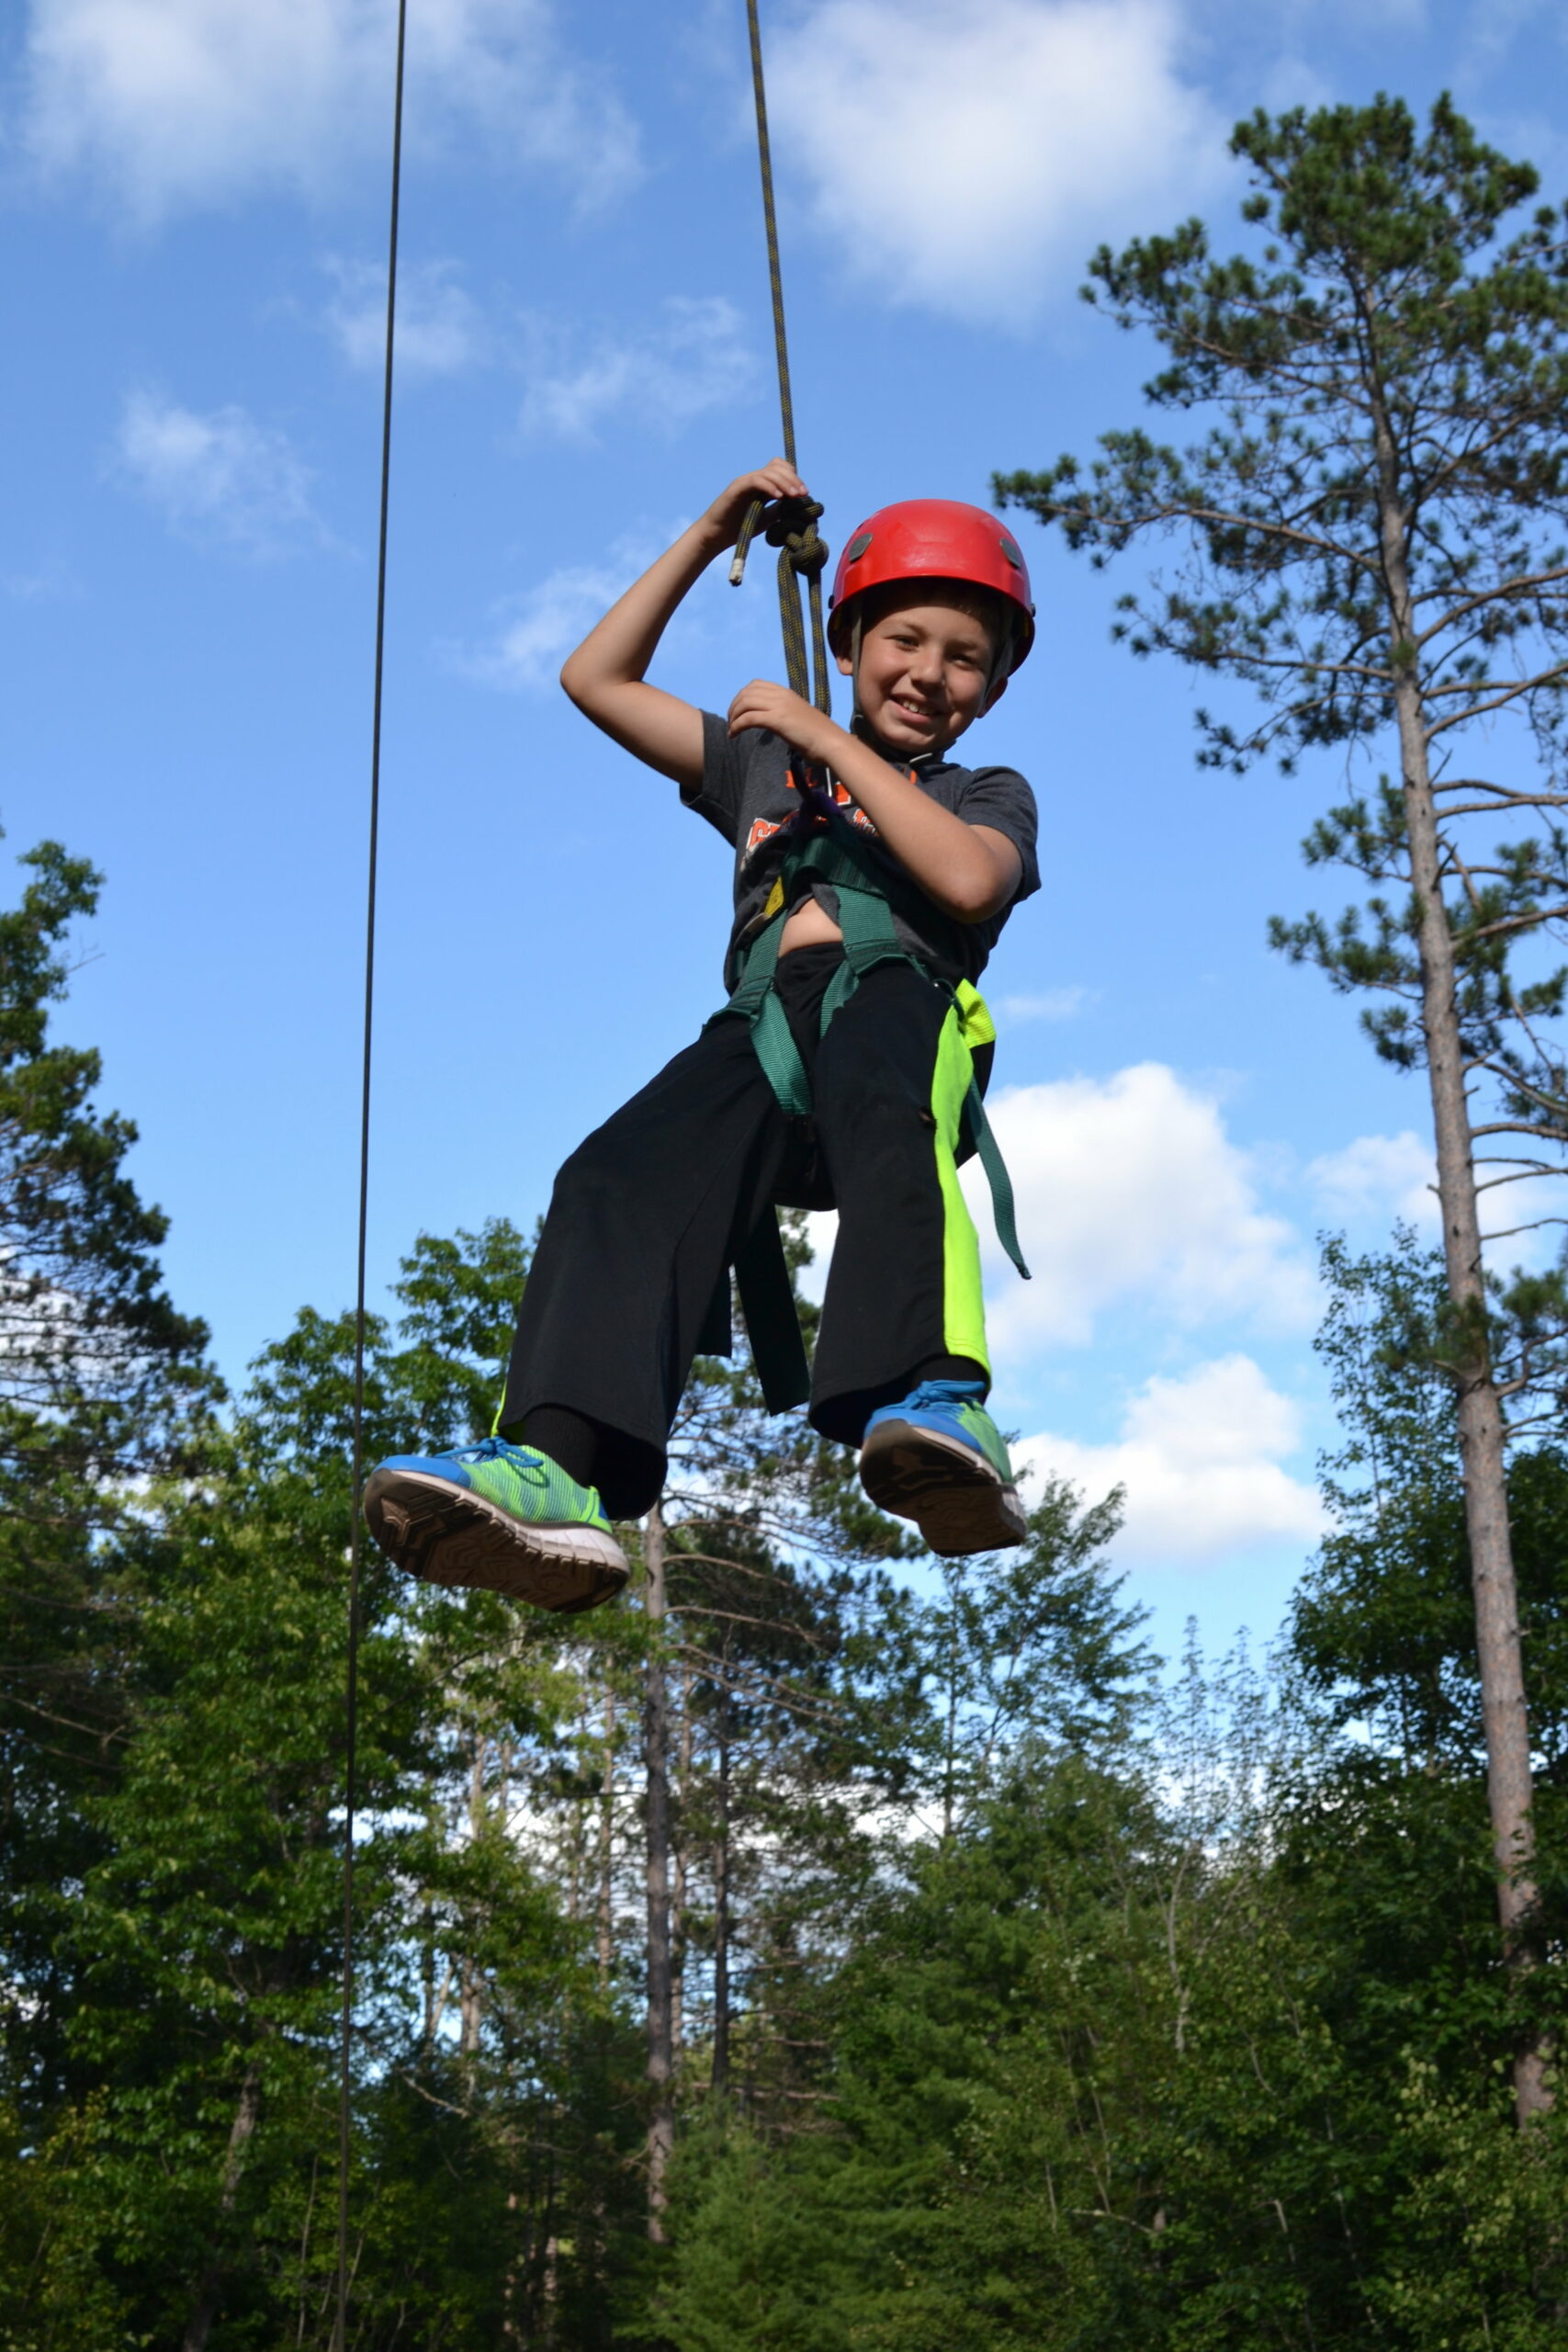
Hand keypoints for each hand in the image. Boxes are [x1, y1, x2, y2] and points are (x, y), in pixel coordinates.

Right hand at [700, 460, 811, 550]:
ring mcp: (744, 482)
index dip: (794, 477)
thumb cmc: (739, 529)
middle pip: (777, 466)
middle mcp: (753, 479)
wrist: (716, 536)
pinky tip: (779, 497)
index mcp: (761, 485)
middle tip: (803, 494)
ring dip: (785, 482)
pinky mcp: (736, 488)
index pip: (781, 468)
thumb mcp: (766, 519)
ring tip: (794, 496)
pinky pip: (756, 480)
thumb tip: (799, 507)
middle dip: (793, 479)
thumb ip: (779, 510)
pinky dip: (769, 487)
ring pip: (768, 472)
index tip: (804, 494)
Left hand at [727, 678, 842, 761]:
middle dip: (734, 707)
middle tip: (731, 722)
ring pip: (745, 703)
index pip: (756, 685)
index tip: (738, 712)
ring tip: (731, 730)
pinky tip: (734, 735)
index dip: (741, 697)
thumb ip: (783, 714)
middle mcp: (781, 695)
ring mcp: (779, 706)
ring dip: (733, 716)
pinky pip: (749, 718)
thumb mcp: (797, 718)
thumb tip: (769, 720)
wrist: (831, 743)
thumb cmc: (818, 736)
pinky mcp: (778, 719)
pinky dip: (737, 725)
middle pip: (747, 693)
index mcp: (786, 692)